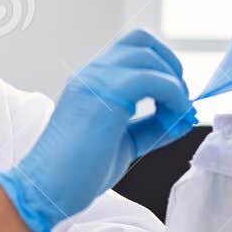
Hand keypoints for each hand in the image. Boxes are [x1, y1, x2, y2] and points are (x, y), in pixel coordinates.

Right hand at [0, 30, 196, 231]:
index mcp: (92, 81)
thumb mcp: (125, 143)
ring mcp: (94, 81)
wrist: (46, 190)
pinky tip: (174, 118)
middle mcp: (92, 74)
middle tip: (180, 103)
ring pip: (148, 56)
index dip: (162, 65)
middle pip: (142, 41)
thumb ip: (151, 127)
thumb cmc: (78, 172)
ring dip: (174, 83)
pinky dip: (173, 95)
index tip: (174, 99)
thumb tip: (184, 117)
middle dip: (172, 68)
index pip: (133, 49)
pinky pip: (152, 79)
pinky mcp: (102, 95)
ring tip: (177, 115)